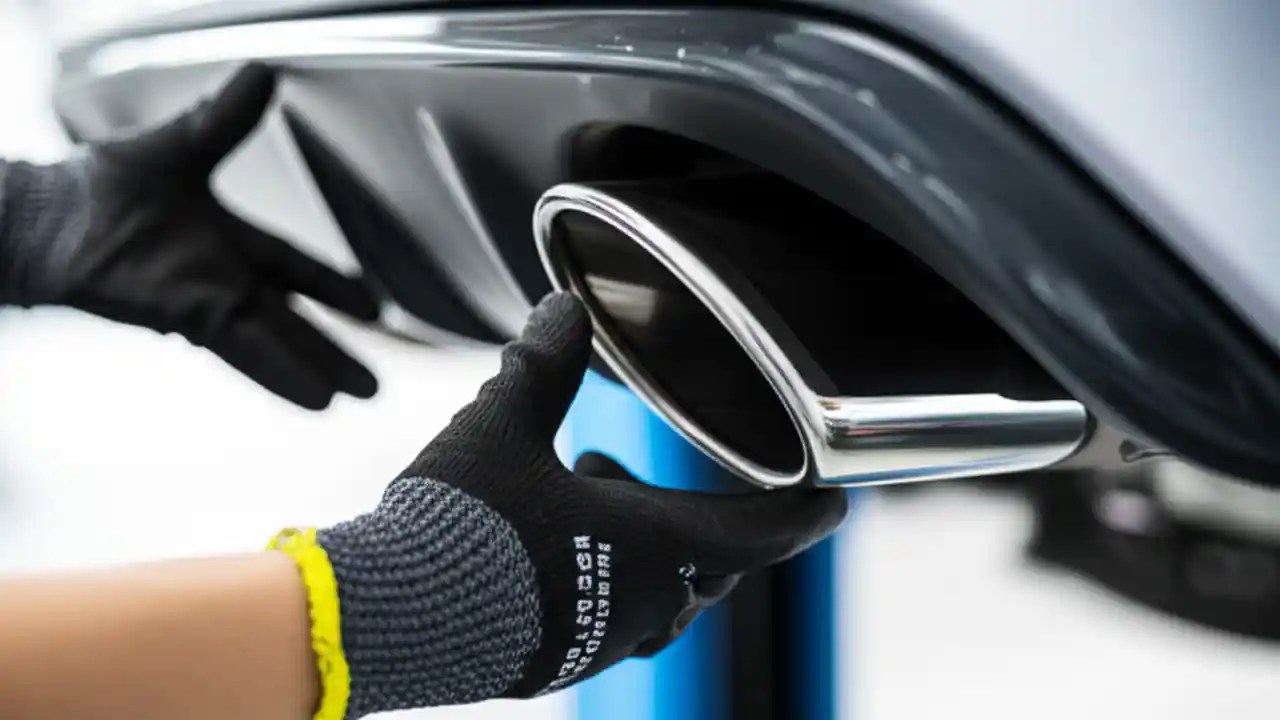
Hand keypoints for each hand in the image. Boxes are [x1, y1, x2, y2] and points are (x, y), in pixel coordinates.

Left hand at [64, 64, 378, 408]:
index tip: (370, 307)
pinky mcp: (191, 319)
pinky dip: (282, 374)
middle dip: (333, 351)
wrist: (53, 218)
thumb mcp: (180, 146)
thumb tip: (264, 73)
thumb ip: (226, 119)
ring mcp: (210, 304)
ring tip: (357, 394)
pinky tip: (314, 396)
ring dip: (317, 368)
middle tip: (371, 383)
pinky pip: (249, 352)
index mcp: (232, 241)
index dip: (333, 288)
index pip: (296, 271)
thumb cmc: (102, 185)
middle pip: (292, 323)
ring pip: (278, 343)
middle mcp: (226, 280)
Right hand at [315, 293, 846, 715]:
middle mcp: (638, 603)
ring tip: (596, 490)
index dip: (803, 514)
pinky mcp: (556, 662)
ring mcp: (598, 641)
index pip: (759, 532)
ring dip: (651, 547)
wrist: (389, 617)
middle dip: (709, 524)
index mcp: (650, 546)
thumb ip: (542, 365)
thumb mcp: (502, 424)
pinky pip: (612, 619)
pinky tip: (555, 543)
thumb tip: (564, 309)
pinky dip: (607, 575)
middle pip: (711, 568)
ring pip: (661, 599)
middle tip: (677, 482)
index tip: (834, 503)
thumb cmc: (459, 524)